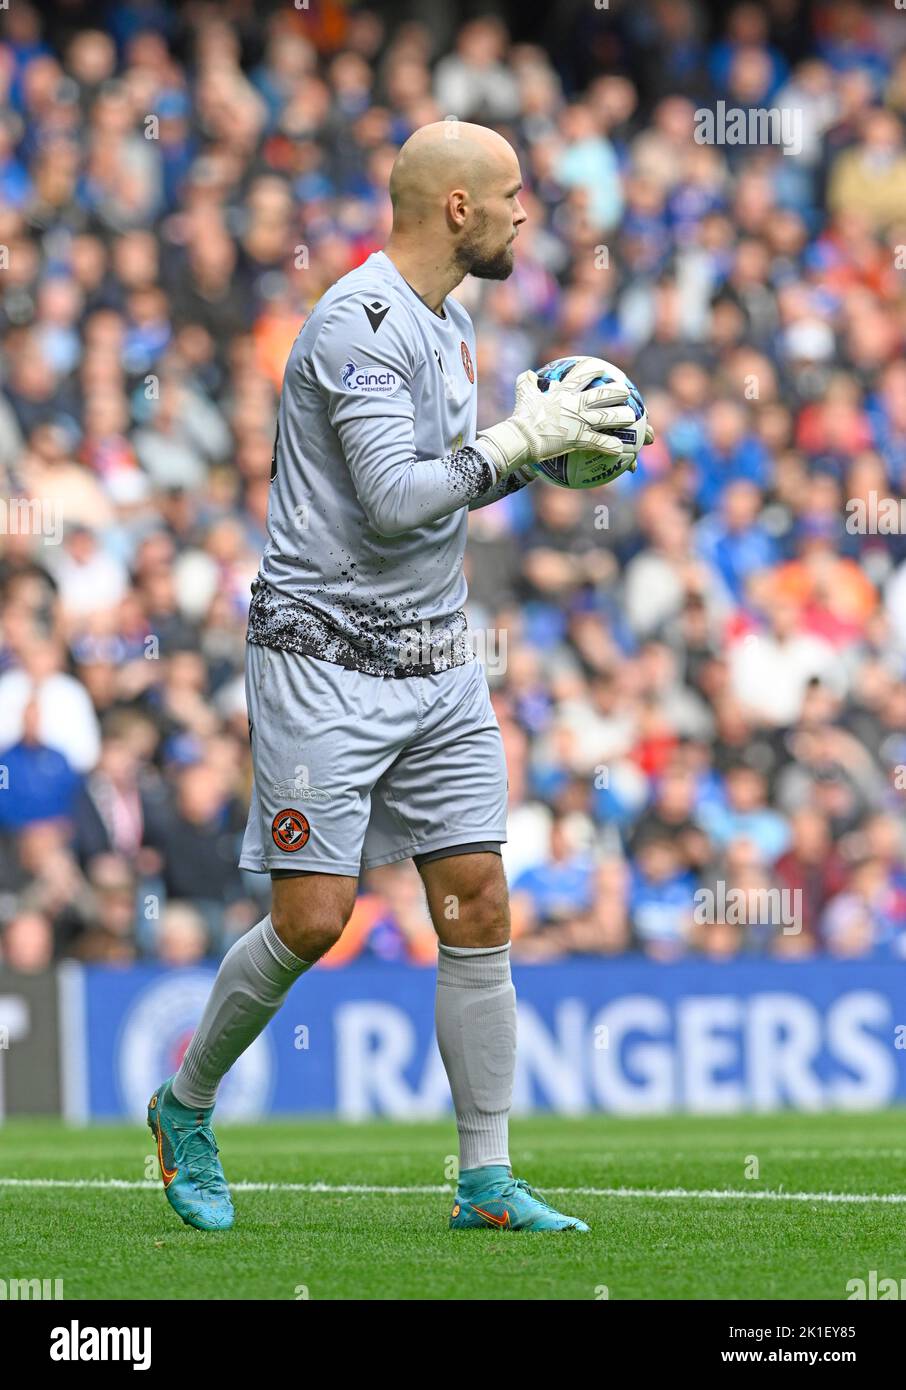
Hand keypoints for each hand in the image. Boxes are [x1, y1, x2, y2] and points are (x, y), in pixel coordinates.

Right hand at [476, 370, 636, 478]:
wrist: (522, 436)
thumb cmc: (522, 417)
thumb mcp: (523, 394)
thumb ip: (526, 382)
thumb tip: (527, 373)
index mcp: (564, 392)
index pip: (583, 374)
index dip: (595, 370)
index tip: (603, 369)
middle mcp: (576, 404)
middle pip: (604, 394)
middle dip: (618, 392)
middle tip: (626, 393)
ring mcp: (580, 421)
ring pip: (608, 417)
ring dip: (622, 417)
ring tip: (632, 418)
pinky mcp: (579, 438)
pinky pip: (600, 442)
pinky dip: (611, 445)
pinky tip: (621, 449)